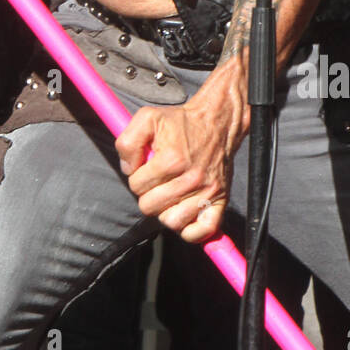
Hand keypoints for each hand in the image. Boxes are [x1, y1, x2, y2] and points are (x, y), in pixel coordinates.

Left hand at [114, 61, 248, 242]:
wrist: (216, 122)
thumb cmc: (180, 122)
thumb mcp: (147, 118)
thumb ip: (128, 142)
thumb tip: (128, 170)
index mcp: (172, 159)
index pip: (136, 186)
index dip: (136, 177)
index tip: (145, 168)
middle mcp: (191, 178)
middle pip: (150, 207)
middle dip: (147, 195)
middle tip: (156, 182)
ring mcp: (208, 192)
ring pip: (172, 222)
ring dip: (165, 211)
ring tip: (168, 196)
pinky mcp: (220, 201)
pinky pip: (202, 231)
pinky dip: (190, 230)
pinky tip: (183, 214)